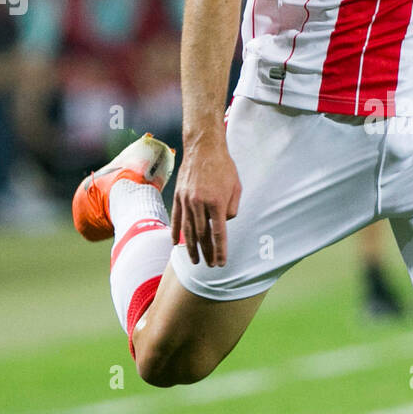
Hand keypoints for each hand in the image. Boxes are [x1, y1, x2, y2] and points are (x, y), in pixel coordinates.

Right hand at [171, 132, 241, 266]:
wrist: (203, 148)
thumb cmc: (224, 167)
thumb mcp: (236, 188)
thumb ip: (232, 209)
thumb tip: (224, 224)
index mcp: (216, 202)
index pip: (219, 234)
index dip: (220, 250)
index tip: (220, 263)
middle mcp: (199, 204)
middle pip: (202, 236)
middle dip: (207, 253)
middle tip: (209, 266)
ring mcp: (186, 201)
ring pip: (187, 230)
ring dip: (191, 248)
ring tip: (195, 261)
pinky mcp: (178, 196)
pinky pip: (176, 219)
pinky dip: (176, 232)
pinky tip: (176, 244)